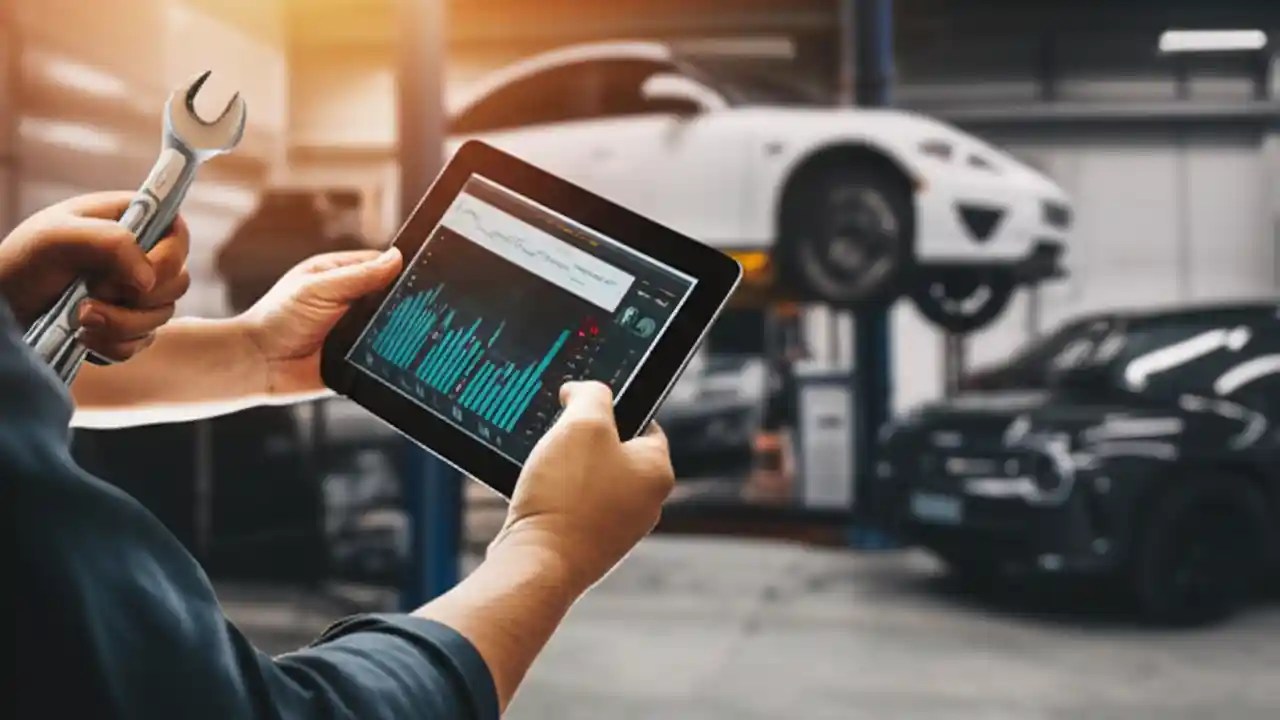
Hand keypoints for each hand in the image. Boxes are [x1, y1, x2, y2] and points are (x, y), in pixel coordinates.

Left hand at [0, 192, 189, 360]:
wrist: (0, 306)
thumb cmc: (23, 262)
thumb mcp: (58, 237)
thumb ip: (111, 243)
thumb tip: (148, 279)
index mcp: (129, 221)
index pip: (178, 235)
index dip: (168, 259)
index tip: (136, 276)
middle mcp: (138, 256)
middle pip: (177, 282)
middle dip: (139, 300)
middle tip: (92, 296)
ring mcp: (134, 294)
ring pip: (161, 317)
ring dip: (121, 325)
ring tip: (79, 319)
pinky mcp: (126, 326)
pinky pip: (142, 342)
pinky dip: (114, 345)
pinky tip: (83, 337)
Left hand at [237, 248, 401, 395]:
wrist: (258, 364)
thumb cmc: (277, 318)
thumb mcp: (319, 287)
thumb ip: (359, 275)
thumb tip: (397, 258)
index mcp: (342, 276)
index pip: (384, 267)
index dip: (403, 270)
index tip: (424, 274)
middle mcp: (352, 303)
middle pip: (392, 299)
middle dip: (404, 303)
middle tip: (417, 306)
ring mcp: (357, 332)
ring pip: (392, 328)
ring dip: (397, 330)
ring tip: (408, 330)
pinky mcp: (359, 359)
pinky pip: (384, 356)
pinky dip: (391, 356)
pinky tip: (398, 353)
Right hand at [492, 381, 674, 592]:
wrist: (537, 562)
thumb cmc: (566, 495)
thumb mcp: (583, 424)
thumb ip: (591, 394)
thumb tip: (583, 390)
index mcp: (658, 472)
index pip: (646, 424)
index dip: (613, 409)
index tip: (583, 407)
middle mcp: (646, 504)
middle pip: (616, 453)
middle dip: (584, 443)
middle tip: (559, 440)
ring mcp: (618, 529)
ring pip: (592, 481)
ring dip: (566, 471)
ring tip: (546, 473)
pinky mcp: (590, 546)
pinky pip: (575, 508)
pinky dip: (556, 498)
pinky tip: (539, 498)